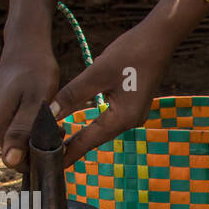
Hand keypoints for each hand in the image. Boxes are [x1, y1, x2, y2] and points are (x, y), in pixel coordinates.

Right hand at [0, 40, 59, 171]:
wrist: (27, 46)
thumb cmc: (35, 70)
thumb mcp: (35, 102)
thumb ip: (22, 131)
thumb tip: (10, 161)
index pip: (18, 162)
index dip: (40, 158)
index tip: (57, 140)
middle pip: (19, 153)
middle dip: (41, 148)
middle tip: (60, 128)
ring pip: (20, 143)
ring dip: (39, 139)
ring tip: (55, 121)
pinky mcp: (1, 114)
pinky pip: (19, 132)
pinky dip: (35, 130)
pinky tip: (47, 117)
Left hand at [51, 17, 176, 165]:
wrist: (159, 40)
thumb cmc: (131, 53)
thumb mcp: (97, 72)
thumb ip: (73, 94)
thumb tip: (49, 112)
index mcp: (123, 118)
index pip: (90, 141)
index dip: (70, 153)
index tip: (54, 168)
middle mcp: (130, 122)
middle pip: (96, 139)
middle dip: (73, 147)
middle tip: (50, 158)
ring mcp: (133, 115)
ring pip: (101, 130)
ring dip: (81, 136)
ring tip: (60, 145)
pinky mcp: (132, 106)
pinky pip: (108, 120)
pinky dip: (92, 124)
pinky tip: (79, 126)